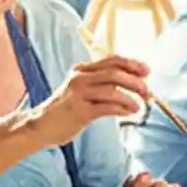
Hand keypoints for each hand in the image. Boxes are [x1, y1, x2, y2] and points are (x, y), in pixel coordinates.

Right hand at [31, 55, 148, 145]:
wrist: (40, 126)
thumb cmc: (65, 110)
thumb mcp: (81, 91)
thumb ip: (100, 84)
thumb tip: (133, 83)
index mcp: (81, 70)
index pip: (112, 60)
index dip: (132, 64)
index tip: (146, 71)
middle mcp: (79, 78)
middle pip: (114, 73)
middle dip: (135, 82)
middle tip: (147, 92)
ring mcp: (78, 94)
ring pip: (112, 89)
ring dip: (131, 97)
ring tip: (139, 106)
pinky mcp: (79, 111)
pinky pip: (106, 107)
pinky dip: (121, 109)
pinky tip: (129, 113)